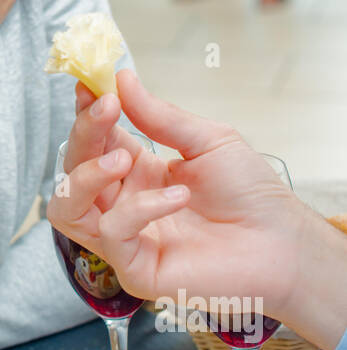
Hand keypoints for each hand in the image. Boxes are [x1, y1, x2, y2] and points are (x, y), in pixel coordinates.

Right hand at [47, 70, 312, 328]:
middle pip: (71, 169)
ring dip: (85, 177)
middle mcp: (123, 204)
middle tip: (108, 109)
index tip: (90, 85)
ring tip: (123, 160)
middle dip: (83, 134)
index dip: (85, 115)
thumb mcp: (207, 140)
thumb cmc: (250, 193)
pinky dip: (138, 210)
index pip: (93, 142)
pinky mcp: (136, 269)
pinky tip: (178, 197)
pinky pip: (112, 235)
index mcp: (136, 172)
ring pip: (67, 209)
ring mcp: (125, 239)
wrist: (282, 241)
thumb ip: (160, 117)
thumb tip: (122, 79)